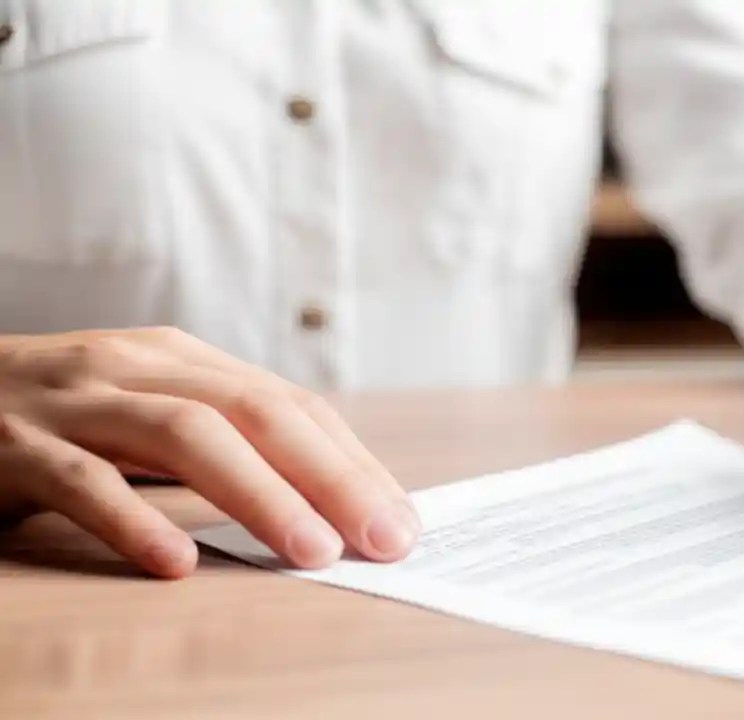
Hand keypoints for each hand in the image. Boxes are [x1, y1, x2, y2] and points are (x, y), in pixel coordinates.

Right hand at [0, 327, 419, 577]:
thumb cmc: (59, 418)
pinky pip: (81, 481)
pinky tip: (176, 563)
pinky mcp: (11, 447)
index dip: (352, 462)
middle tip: (382, 538)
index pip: (290, 405)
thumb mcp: (147, 412)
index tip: (399, 520)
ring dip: (259, 495)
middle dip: (332, 476)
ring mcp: (74, 403)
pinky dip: (133, 521)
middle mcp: (136, 368)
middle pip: (256, 413)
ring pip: (185, 436)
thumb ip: (224, 443)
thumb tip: (325, 502)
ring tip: (312, 550)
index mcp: (181, 360)